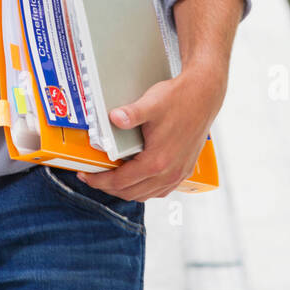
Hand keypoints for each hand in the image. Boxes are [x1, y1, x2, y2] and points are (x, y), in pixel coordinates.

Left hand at [76, 60, 227, 200]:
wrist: (205, 94)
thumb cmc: (179, 99)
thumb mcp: (151, 103)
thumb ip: (131, 114)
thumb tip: (113, 117)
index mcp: (157, 161)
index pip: (120, 181)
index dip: (99, 181)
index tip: (85, 176)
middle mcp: (169, 172)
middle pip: (131, 193)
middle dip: (108, 188)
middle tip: (93, 177)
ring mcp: (178, 173)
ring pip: (146, 194)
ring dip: (126, 190)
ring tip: (111, 179)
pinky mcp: (184, 169)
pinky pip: (160, 190)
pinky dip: (145, 189)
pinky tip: (137, 179)